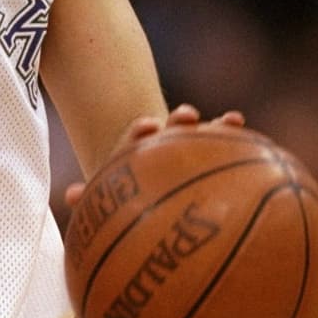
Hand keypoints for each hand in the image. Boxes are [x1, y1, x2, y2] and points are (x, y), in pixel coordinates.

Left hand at [63, 104, 245, 207]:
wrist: (149, 197)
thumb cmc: (128, 200)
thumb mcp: (110, 199)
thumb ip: (93, 197)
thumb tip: (70, 194)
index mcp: (137, 153)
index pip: (138, 138)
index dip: (141, 132)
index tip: (149, 126)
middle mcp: (163, 146)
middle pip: (171, 130)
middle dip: (179, 122)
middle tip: (187, 116)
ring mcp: (188, 150)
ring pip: (202, 137)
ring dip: (215, 128)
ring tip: (232, 120)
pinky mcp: (212, 158)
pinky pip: (227, 151)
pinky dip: (233, 137)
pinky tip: (247, 128)